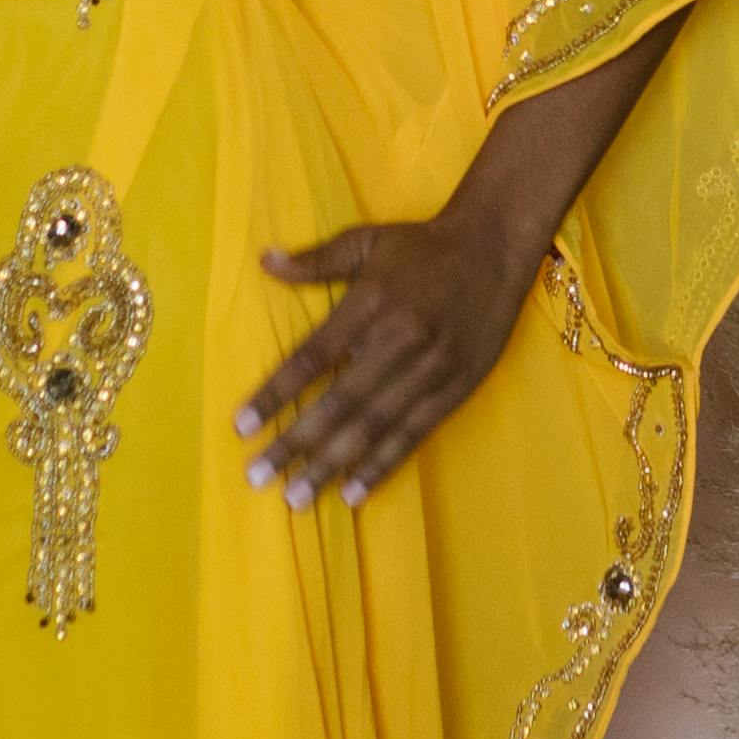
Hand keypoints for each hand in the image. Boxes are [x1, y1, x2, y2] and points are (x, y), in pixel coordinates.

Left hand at [237, 202, 538, 506]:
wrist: (496, 247)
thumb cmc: (423, 246)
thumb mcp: (366, 241)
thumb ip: (315, 260)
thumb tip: (265, 262)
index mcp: (369, 305)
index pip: (312, 358)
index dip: (275, 394)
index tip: (242, 427)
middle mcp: (398, 340)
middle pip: (338, 403)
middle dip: (295, 444)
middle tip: (258, 477)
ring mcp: (430, 368)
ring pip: (373, 426)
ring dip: (331, 464)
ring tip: (297, 498)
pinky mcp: (457, 388)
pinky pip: (413, 434)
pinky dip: (382, 465)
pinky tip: (353, 492)